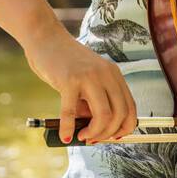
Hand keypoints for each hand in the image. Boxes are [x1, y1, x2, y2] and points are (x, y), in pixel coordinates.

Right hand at [24, 24, 137, 144]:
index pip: (130, 107)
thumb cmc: (64, 63)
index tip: (112, 137)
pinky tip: (65, 136)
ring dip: (94, 133)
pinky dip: (68, 129)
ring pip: (104, 115)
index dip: (124, 127)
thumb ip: (92, 102)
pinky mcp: (69, 80)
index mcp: (113, 74)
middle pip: (120, 114)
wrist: (46, 39)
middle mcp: (106, 74)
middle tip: (93, 138)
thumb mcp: (86, 81)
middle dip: (108, 134)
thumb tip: (93, 129)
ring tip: (82, 135)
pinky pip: (72, 112)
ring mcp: (89, 76)